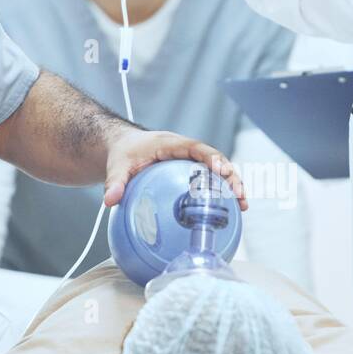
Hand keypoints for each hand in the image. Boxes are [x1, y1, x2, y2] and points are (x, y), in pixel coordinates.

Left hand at [103, 128, 247, 209]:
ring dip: (232, 185)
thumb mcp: (118, 165)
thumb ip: (115, 182)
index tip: (223, 172)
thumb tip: (111, 201)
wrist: (123, 146)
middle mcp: (186, 150)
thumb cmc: (123, 152)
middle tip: (240, 196)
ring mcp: (190, 160)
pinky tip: (228, 209)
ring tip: (242, 205)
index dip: (213, 159)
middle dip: (231, 176)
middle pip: (215, 159)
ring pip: (217, 169)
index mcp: (172, 144)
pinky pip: (210, 178)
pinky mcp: (191, 170)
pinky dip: (221, 191)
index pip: (197, 148)